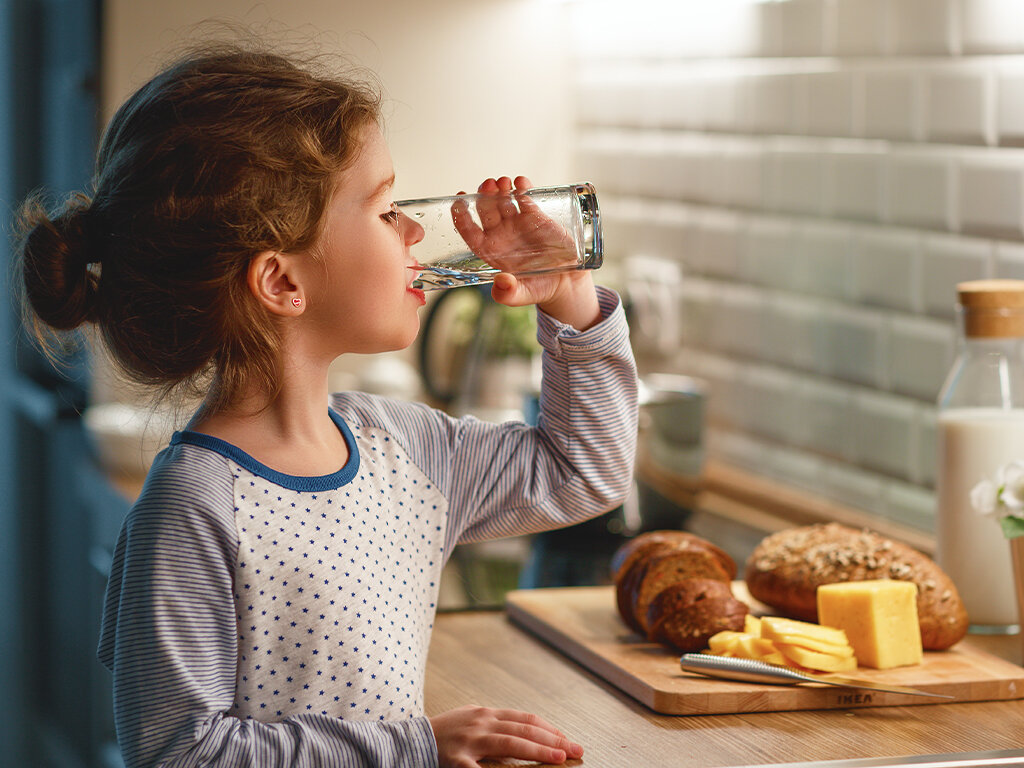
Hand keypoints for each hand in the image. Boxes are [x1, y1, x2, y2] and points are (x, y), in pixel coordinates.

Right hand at [429, 704, 583, 767]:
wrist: (409, 741)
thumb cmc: (445, 734)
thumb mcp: (472, 722)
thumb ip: (497, 727)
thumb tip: (528, 735)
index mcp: (487, 714)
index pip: (526, 719)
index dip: (550, 729)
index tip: (568, 740)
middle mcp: (481, 723)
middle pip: (524, 729)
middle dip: (553, 740)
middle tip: (575, 749)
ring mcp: (470, 741)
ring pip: (510, 743)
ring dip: (538, 750)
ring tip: (558, 758)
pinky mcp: (456, 760)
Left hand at [453, 177, 600, 328]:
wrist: (565, 281)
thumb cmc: (539, 288)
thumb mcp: (523, 295)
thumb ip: (509, 294)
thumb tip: (501, 283)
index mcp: (491, 251)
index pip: (469, 231)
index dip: (461, 217)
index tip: (458, 202)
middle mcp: (501, 234)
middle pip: (485, 210)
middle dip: (483, 196)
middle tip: (488, 186)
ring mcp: (517, 223)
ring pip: (502, 199)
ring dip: (500, 188)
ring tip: (503, 182)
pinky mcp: (535, 216)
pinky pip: (525, 198)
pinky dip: (522, 188)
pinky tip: (521, 182)